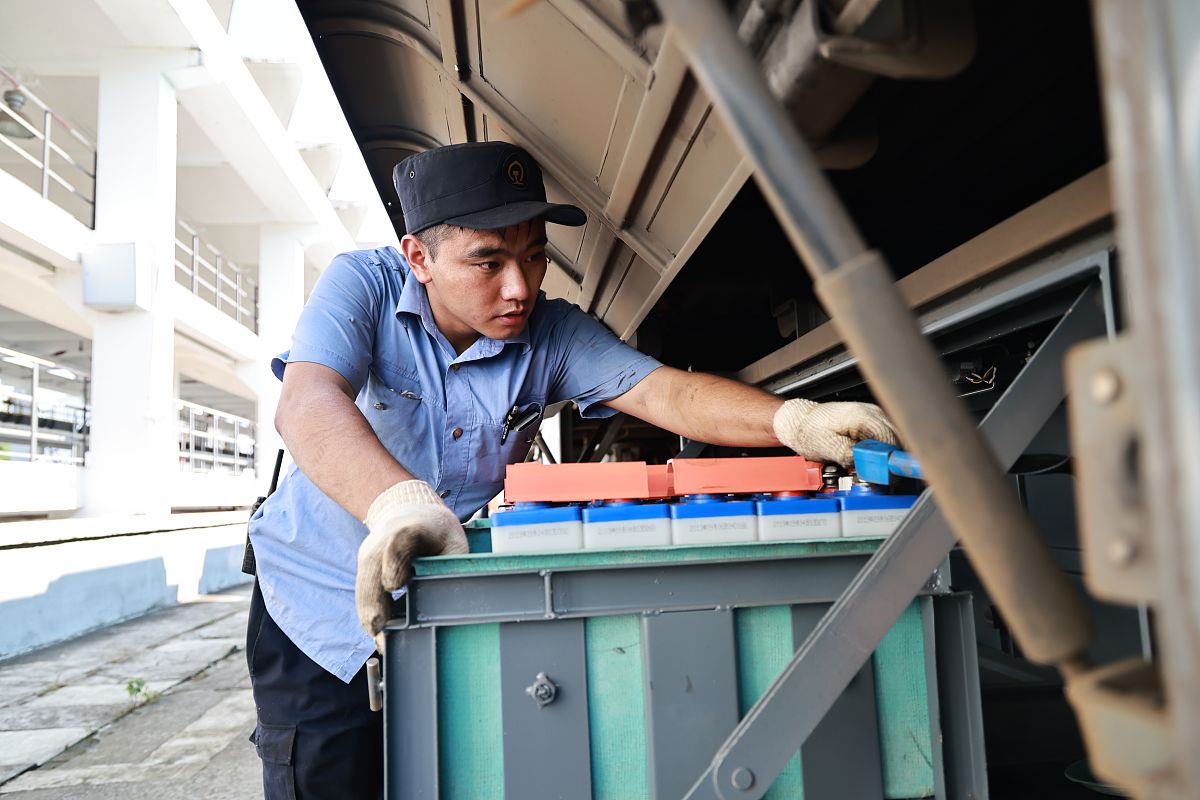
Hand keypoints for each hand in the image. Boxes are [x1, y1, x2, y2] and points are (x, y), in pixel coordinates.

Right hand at [356, 480, 467, 650]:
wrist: (409, 511)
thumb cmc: (437, 532)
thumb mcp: (454, 542)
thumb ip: (453, 566)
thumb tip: (454, 600)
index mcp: (414, 527)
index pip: (401, 539)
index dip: (395, 562)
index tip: (394, 585)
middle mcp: (385, 538)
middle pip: (373, 566)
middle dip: (375, 600)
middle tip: (380, 632)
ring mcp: (370, 552)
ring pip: (364, 583)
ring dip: (369, 612)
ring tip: (381, 641)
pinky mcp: (364, 565)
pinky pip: (363, 590)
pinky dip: (369, 611)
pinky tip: (378, 632)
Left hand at [773, 398, 898, 466]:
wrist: (799, 421)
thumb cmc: (809, 431)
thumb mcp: (827, 448)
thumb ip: (850, 456)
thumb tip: (869, 467)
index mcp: (863, 416)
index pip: (891, 441)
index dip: (890, 462)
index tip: (885, 476)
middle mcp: (873, 412)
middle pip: (897, 440)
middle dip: (889, 461)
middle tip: (878, 477)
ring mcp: (874, 415)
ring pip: (893, 440)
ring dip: (885, 456)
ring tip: (871, 468)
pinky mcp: (871, 422)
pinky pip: (885, 438)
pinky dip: (880, 451)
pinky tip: (869, 459)